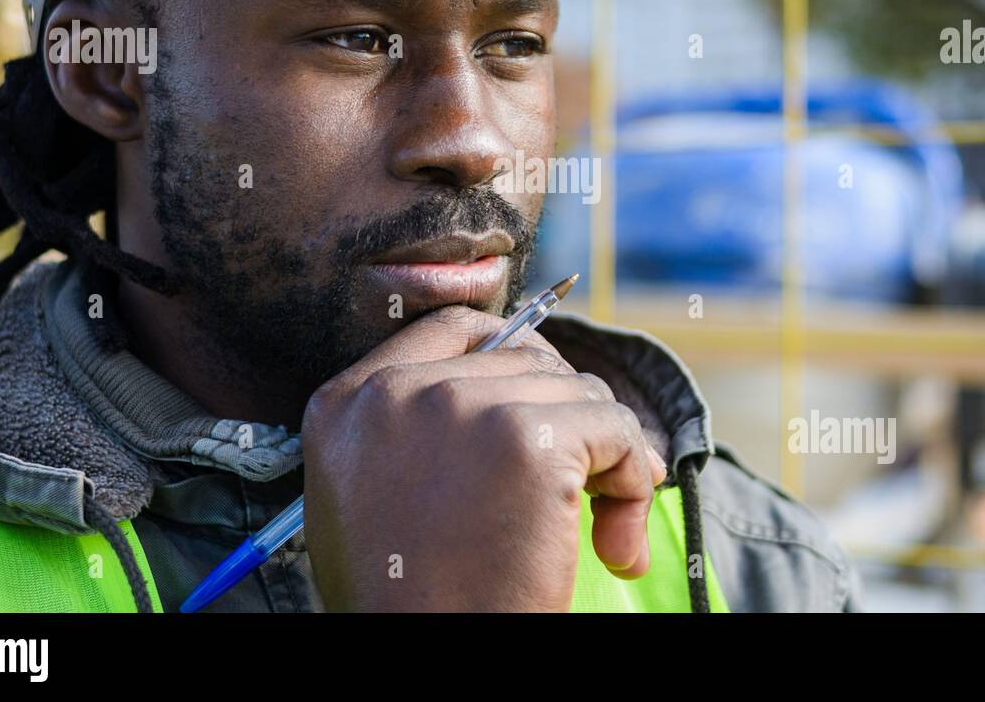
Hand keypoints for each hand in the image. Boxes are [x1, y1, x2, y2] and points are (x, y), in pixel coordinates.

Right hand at [301, 305, 666, 611]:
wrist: (424, 656)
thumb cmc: (409, 600)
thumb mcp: (371, 497)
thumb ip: (413, 430)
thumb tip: (508, 389)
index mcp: (349, 402)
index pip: (452, 327)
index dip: (516, 352)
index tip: (551, 400)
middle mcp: (397, 392)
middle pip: (526, 359)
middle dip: (569, 416)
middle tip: (588, 483)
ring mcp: (461, 408)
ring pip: (578, 392)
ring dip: (605, 455)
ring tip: (601, 523)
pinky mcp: (526, 440)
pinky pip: (616, 428)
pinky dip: (635, 480)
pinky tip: (616, 542)